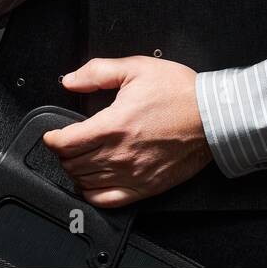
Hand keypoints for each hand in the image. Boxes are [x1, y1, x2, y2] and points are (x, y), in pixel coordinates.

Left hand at [42, 56, 212, 207]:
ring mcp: (132, 174)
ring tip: (79, 159)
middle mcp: (119, 154)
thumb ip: (98, 72)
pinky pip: (107, 199)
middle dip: (63, 153)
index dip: (52, 138)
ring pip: (85, 182)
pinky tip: (91, 183)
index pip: (66, 142)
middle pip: (72, 163)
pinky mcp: (144, 187)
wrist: (214, 117)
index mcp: (113, 125)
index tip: (53, 134)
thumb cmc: (181, 93)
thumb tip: (71, 80)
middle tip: (67, 143)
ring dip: (75, 171)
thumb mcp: (137, 68)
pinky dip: (91, 193)